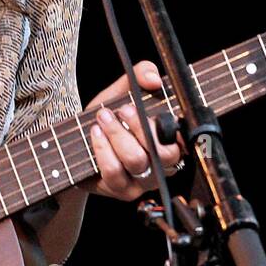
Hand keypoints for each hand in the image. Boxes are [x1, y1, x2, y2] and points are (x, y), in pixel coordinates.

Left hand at [83, 60, 185, 199]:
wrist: (78, 143)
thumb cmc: (109, 117)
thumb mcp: (124, 92)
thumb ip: (140, 76)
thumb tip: (153, 78)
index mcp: (171, 142)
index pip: (186, 141)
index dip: (174, 129)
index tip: (156, 112)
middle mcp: (162, 165)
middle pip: (165, 154)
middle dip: (142, 128)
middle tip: (124, 109)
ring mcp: (142, 181)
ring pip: (137, 160)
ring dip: (117, 135)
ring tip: (103, 117)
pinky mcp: (121, 190)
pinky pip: (114, 171)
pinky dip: (102, 149)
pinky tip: (95, 133)